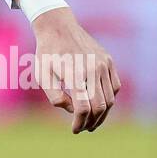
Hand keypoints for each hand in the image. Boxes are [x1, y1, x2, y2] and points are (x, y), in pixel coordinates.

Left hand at [30, 7, 120, 133]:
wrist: (58, 27)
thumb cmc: (47, 53)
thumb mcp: (42, 76)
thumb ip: (55, 97)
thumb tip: (73, 110)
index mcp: (74, 73)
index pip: (83, 107)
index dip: (80, 123)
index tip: (75, 130)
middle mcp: (92, 68)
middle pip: (99, 106)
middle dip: (92, 122)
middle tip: (84, 128)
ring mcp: (103, 64)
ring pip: (110, 99)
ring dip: (102, 114)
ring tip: (92, 121)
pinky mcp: (109, 61)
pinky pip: (114, 86)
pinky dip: (109, 99)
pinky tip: (98, 103)